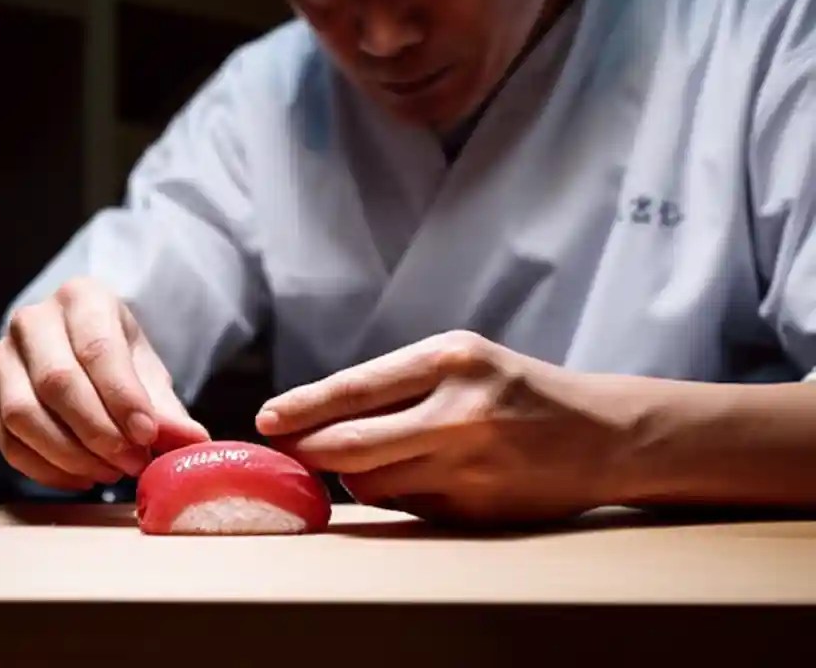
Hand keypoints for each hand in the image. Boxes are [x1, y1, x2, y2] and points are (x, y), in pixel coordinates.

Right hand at [0, 277, 209, 490]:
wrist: (74, 348)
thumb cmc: (115, 357)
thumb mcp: (147, 371)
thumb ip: (166, 408)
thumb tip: (191, 442)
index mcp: (81, 298)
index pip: (97, 349)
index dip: (122, 397)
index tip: (147, 435)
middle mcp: (32, 321)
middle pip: (57, 382)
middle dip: (98, 432)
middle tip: (132, 462)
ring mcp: (1, 357)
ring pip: (23, 414)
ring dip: (70, 455)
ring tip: (110, 472)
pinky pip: (8, 441)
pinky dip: (46, 469)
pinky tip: (81, 477)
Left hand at [256, 331, 632, 525]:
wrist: (603, 435)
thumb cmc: (515, 390)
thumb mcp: (460, 361)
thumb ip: (394, 387)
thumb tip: (312, 420)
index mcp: (449, 360)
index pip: (353, 389)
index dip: (301, 408)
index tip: (266, 420)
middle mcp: (458, 412)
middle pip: (350, 444)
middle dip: (307, 451)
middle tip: (285, 450)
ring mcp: (469, 466)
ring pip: (371, 483)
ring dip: (354, 476)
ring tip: (375, 458)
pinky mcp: (477, 510)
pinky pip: (405, 508)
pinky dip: (395, 496)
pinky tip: (421, 478)